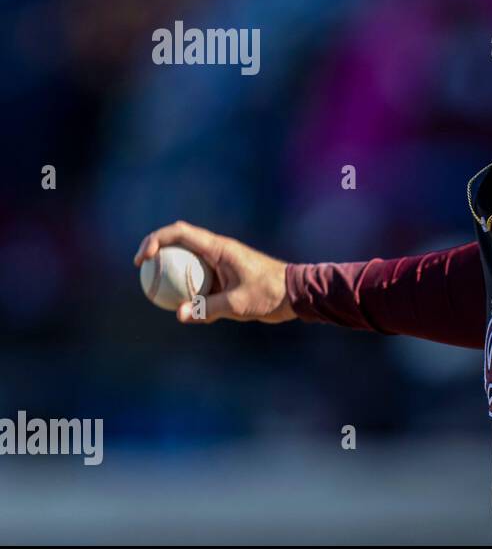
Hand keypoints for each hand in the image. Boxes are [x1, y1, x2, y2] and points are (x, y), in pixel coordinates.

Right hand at [133, 220, 295, 324]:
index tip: (145, 257)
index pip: (180, 233)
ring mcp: (220, 263)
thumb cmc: (270, 294)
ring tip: (152, 288)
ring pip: (186, 261)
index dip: (157, 239)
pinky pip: (197, 278)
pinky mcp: (224, 276)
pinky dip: (185, 287)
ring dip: (170, 270)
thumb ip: (208, 308)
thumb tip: (179, 315)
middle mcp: (217, 251)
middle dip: (156, 251)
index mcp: (219, 248)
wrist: (294, 295)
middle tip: (140, 270)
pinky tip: (179, 307)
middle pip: (178, 243)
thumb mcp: (239, 304)